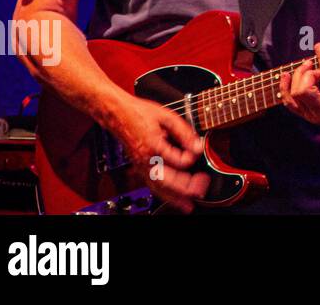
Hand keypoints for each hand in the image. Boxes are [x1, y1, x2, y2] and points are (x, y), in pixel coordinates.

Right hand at [106, 96, 208, 213]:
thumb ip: (184, 132)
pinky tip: (174, 200)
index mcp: (153, 146)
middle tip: (201, 190)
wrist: (118, 115)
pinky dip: (164, 196)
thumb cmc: (140, 113)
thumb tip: (197, 146)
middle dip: (186, 189)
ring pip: (158, 188)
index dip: (192, 157)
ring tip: (189, 206)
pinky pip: (152, 186)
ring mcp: (141, 166)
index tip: (198, 148)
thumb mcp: (167, 116)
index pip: (178, 161)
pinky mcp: (140, 168)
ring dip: (175, 198)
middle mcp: (146, 160)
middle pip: (167, 181)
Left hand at [279, 43, 319, 133]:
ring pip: (294, 95)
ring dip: (298, 77)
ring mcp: (313, 115)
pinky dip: (285, 87)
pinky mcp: (306, 115)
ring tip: (309, 69)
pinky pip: (289, 102)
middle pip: (304, 90)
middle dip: (308, 73)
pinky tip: (287, 75)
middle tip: (316, 66)